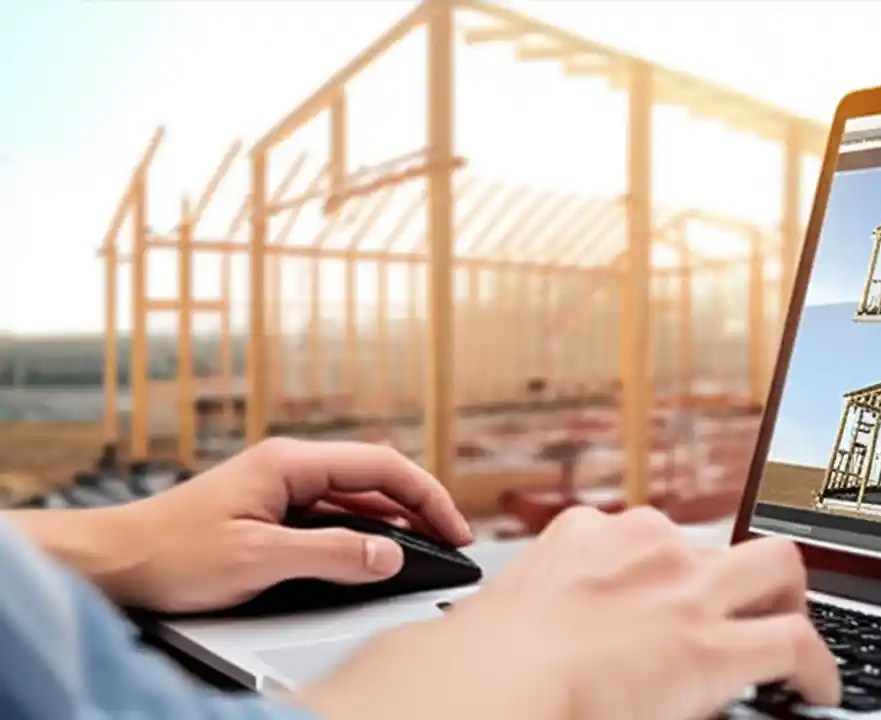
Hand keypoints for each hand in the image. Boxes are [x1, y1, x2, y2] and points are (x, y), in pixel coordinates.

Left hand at [9, 438, 472, 613]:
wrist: (112, 562)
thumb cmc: (169, 554)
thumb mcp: (258, 560)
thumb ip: (330, 555)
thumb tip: (390, 555)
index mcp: (289, 462)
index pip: (381, 466)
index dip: (426, 496)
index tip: (455, 528)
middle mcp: (288, 466)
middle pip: (373, 477)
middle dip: (418, 506)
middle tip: (452, 540)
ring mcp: (279, 487)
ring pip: (354, 497)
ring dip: (392, 520)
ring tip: (425, 548)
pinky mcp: (270, 511)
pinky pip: (331, 514)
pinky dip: (362, 532)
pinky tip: (375, 554)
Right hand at [298, 506, 839, 719]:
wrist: (493, 685)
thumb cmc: (481, 664)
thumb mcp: (511, 610)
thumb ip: (540, 605)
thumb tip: (534, 635)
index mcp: (586, 536)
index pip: (644, 537)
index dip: (667, 573)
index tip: (670, 595)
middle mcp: (645, 545)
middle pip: (719, 537)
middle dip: (743, 568)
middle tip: (749, 602)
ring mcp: (685, 586)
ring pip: (777, 566)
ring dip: (789, 597)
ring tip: (794, 635)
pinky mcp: (714, 641)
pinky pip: (794, 642)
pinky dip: (815, 667)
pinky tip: (815, 689)